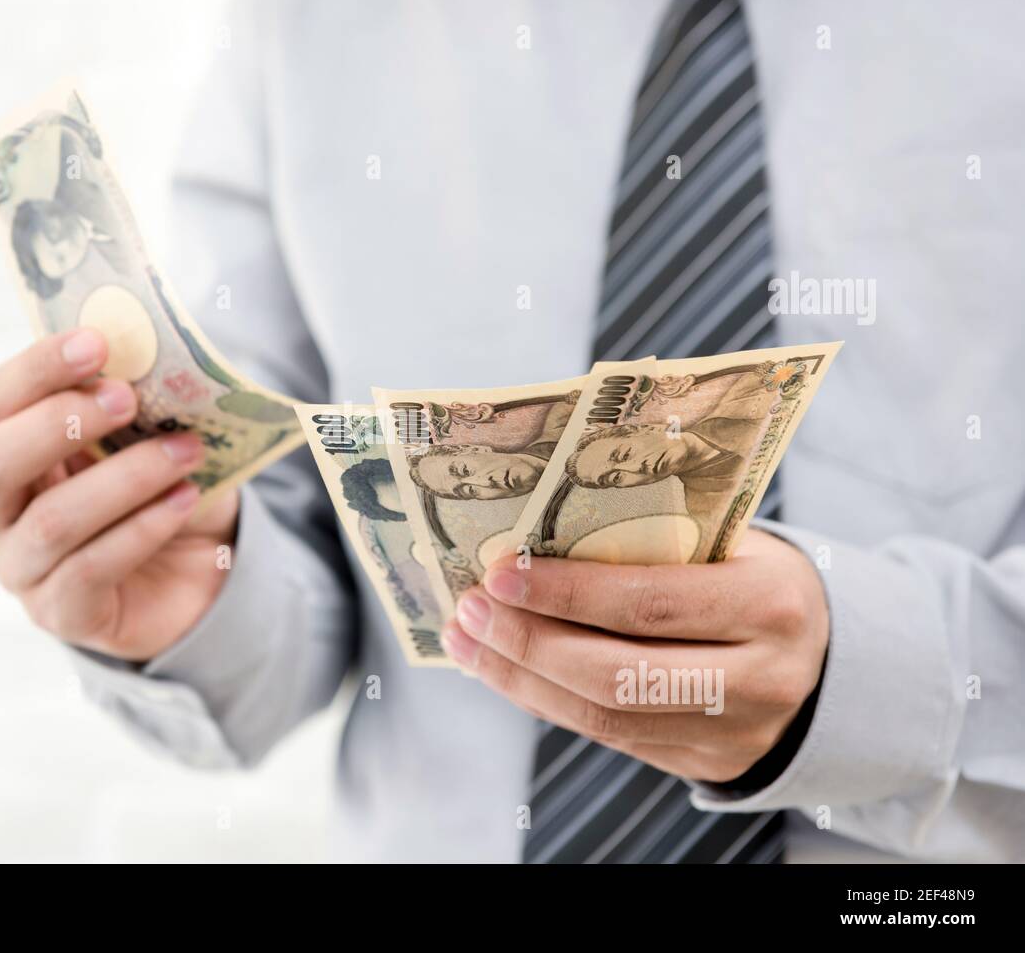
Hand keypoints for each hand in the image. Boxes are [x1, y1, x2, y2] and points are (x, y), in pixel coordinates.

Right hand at [0, 328, 238, 660]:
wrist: (199, 573)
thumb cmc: (163, 489)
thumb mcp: (155, 436)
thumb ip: (141, 399)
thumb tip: (154, 350)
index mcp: (8, 450)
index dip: (38, 368)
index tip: (97, 341)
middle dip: (59, 423)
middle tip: (127, 397)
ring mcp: (22, 568)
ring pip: (52, 520)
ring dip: (125, 477)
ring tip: (186, 451)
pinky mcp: (61, 613)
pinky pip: (91, 568)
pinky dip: (144, 527)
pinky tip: (186, 499)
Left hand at [442, 530, 828, 782]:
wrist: (832, 656)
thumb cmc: (755, 576)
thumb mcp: (732, 544)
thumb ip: (656, 543)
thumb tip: (532, 536)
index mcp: (769, 603)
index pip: (650, 602)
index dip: (566, 591)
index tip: (499, 571)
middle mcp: (760, 678)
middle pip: (619, 675)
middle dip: (528, 643)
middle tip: (469, 609)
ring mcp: (734, 733)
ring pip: (607, 718)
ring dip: (521, 679)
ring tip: (467, 640)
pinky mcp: (706, 765)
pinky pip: (611, 739)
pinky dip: (547, 703)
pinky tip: (504, 671)